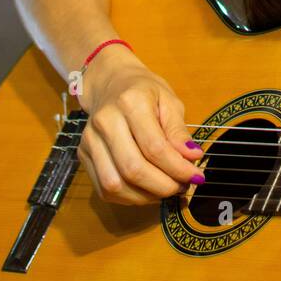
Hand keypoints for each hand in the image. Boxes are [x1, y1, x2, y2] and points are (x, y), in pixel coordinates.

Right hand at [77, 57, 205, 205]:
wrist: (111, 83)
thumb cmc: (145, 92)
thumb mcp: (169, 101)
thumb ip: (178, 131)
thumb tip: (192, 157)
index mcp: (130, 102)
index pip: (154, 147)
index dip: (178, 168)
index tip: (196, 176)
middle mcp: (105, 121)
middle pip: (132, 169)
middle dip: (163, 186)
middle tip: (182, 187)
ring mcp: (90, 140)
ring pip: (115, 184)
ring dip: (145, 196)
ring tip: (166, 189)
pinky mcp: (83, 155)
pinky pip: (104, 189)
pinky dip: (129, 197)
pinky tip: (147, 190)